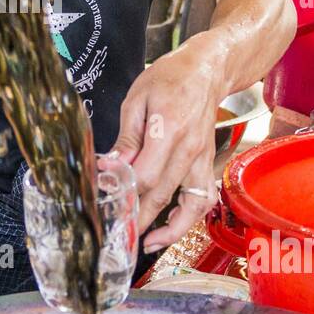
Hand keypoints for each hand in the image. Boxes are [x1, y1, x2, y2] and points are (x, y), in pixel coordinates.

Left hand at [109, 40, 221, 253]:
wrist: (207, 71)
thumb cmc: (170, 78)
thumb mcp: (137, 98)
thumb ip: (126, 136)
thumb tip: (111, 166)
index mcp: (170, 128)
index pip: (148, 173)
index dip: (125, 188)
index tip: (106, 191)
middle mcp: (190, 148)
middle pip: (163, 194)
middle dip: (139, 219)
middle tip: (119, 234)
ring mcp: (202, 158)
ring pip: (190, 205)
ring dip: (170, 229)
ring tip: (147, 242)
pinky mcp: (207, 163)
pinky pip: (203, 199)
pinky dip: (189, 218)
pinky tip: (170, 227)